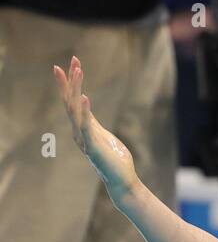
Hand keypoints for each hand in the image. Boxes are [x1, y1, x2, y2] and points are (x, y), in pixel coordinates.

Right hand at [52, 56, 138, 198]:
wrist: (122, 181)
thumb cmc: (116, 160)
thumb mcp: (104, 136)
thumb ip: (94, 123)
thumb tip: (86, 103)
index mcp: (84, 127)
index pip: (74, 100)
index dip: (71, 82)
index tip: (70, 64)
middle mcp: (79, 131)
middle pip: (71, 100)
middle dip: (71, 80)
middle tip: (73, 60)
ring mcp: (84, 139)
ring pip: (76, 109)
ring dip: (77, 89)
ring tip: (78, 71)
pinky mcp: (93, 146)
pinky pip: (87, 127)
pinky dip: (86, 112)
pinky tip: (86, 98)